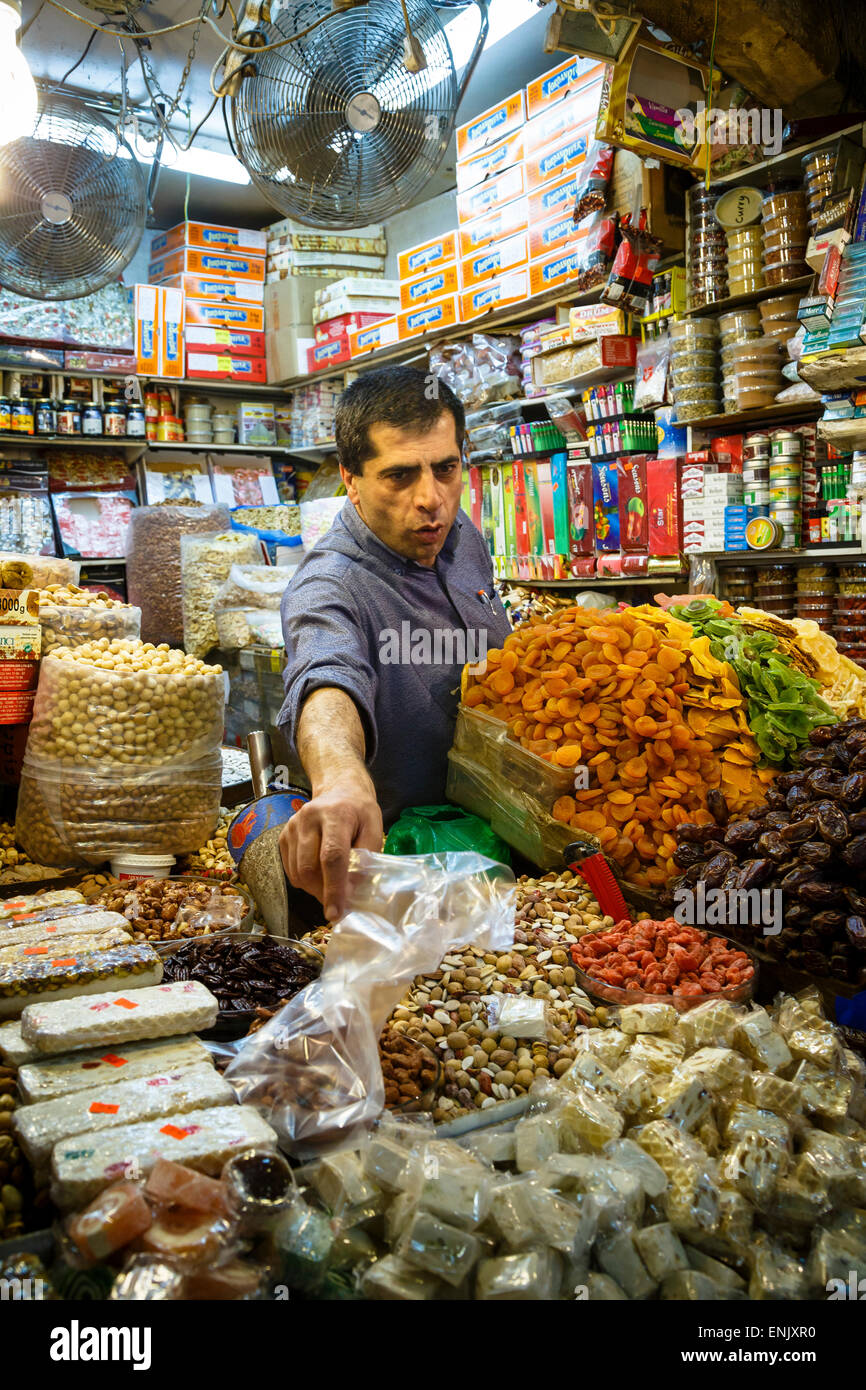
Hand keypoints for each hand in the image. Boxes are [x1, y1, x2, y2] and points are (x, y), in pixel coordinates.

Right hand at [279, 773, 382, 921]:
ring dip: (314, 889)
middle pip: (310, 868)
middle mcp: (309, 818)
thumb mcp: (375, 827)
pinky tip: (319, 873)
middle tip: (339, 902)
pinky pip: (291, 870)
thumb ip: (367, 857)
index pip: (332, 856)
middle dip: (324, 892)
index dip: (334, 888)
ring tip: (331, 885)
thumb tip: (352, 890)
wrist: (338, 789)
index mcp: (336, 814)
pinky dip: (305, 881)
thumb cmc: (359, 811)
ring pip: (298, 873)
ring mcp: (292, 826)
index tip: (335, 913)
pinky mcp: (283, 836)